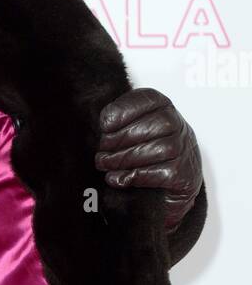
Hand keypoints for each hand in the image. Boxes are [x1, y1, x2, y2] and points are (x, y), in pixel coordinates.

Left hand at [94, 87, 202, 231]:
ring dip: (124, 159)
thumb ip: (118, 123)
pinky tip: (120, 179)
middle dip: (119, 140)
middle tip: (102, 153)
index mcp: (162, 107)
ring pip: (156, 149)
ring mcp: (184, 149)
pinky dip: (135, 176)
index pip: (147, 99)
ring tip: (106, 165)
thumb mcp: (132, 130)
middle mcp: (178, 125)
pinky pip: (160, 172)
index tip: (105, 125)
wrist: (170, 185)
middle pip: (151, 126)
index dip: (123, 110)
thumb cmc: (145, 153)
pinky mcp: (183, 174)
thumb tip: (105, 127)